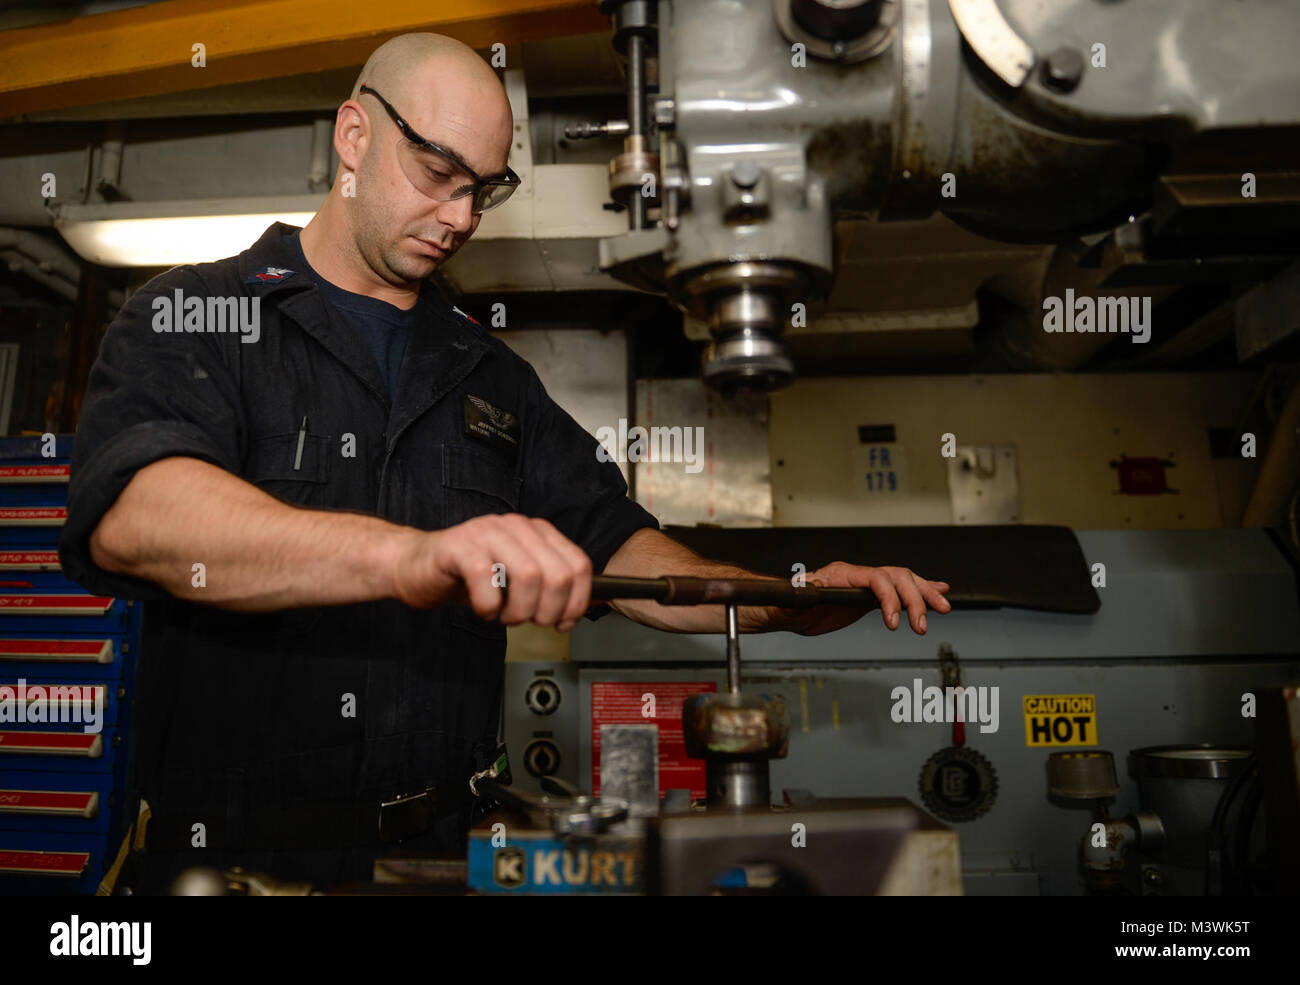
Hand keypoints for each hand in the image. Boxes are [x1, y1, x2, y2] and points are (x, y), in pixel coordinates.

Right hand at [391, 514, 592, 631]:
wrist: (416, 567)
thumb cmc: (467, 577)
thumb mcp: (516, 581)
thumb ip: (547, 587)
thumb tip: (580, 609)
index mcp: (536, 532)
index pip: (578, 565)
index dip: (577, 602)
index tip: (564, 622)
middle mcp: (516, 526)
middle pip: (558, 574)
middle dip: (549, 611)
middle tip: (529, 620)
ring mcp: (487, 532)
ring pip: (529, 576)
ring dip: (518, 611)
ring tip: (503, 615)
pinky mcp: (459, 546)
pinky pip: (487, 581)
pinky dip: (488, 607)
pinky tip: (482, 608)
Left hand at [773, 561, 950, 636]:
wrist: (787, 607)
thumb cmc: (787, 605)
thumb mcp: (790, 605)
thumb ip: (798, 597)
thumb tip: (802, 589)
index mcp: (841, 574)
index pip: (875, 578)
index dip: (888, 598)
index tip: (894, 623)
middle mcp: (857, 574)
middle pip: (896, 577)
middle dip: (914, 599)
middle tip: (921, 626)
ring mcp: (866, 582)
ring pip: (903, 579)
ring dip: (925, 594)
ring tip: (943, 608)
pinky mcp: (870, 594)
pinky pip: (899, 586)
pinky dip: (921, 588)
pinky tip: (939, 590)